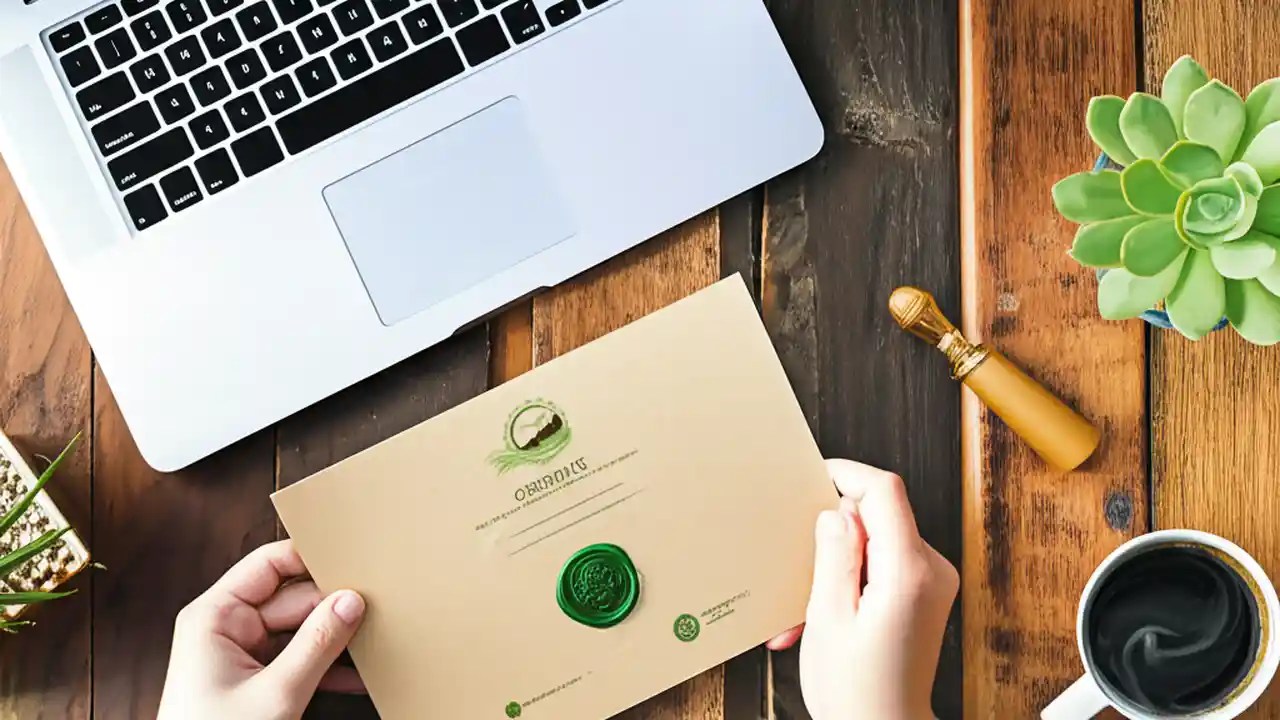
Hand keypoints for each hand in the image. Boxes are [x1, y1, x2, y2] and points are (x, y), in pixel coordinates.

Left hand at [157, 540, 367, 719]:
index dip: (310, 558)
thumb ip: (317, 644)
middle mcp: (227, 627)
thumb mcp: (276, 694)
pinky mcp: (254, 679)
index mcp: (216, 616)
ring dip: (334, 640)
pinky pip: (296, 659)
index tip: (352, 558)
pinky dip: (325, 667)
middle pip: (292, 598)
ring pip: (300, 631)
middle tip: (378, 606)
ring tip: (374, 640)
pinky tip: (357, 675)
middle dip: (332, 605)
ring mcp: (241, 654)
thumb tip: (350, 602)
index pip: (270, 564)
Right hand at [768, 460, 958, 719]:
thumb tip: (837, 512)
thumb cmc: (857, 692)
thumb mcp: (828, 617)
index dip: (848, 474)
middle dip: (833, 536)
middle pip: (881, 515)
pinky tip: (829, 615)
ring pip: (878, 541)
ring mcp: (933, 583)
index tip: (818, 474)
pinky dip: (852, 581)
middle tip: (801, 573)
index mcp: (909, 572)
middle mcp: (932, 571)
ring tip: (811, 614)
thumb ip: (834, 555)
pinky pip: (885, 563)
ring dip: (838, 566)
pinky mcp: (926, 594)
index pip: (885, 492)